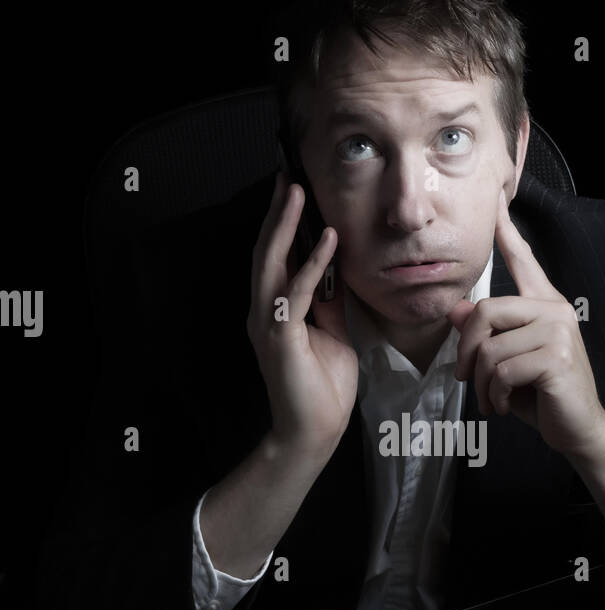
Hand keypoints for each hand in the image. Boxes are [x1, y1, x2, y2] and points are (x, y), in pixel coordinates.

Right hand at [246, 173, 357, 456]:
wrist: (314, 432)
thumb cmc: (323, 387)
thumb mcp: (332, 333)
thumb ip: (328, 301)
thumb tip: (336, 268)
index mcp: (275, 310)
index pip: (277, 259)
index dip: (284, 225)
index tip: (294, 191)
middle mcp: (264, 311)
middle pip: (266, 252)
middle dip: (277, 214)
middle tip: (287, 177)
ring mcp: (268, 323)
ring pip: (271, 264)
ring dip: (285, 227)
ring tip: (296, 192)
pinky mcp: (281, 337)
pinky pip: (298, 293)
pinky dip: (313, 264)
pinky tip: (327, 239)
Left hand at [448, 189, 604, 459]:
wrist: (579, 430)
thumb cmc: (543, 396)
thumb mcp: (508, 362)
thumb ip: (486, 334)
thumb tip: (455, 310)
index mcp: (545, 304)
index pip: (523, 260)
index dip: (507, 231)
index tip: (496, 198)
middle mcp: (555, 309)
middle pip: (484, 311)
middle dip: (466, 351)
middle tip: (467, 380)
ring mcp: (559, 332)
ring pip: (490, 348)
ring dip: (483, 384)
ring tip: (494, 400)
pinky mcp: (557, 358)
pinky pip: (503, 370)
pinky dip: (496, 395)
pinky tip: (506, 406)